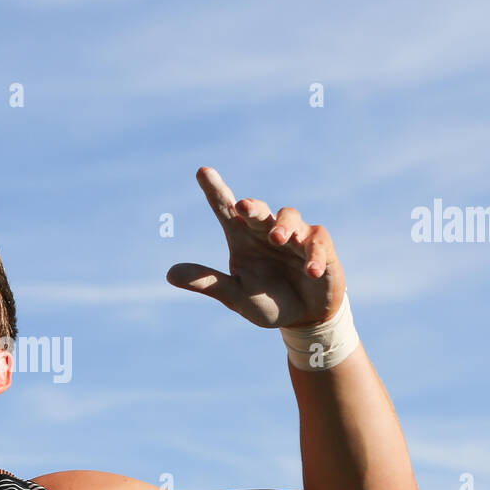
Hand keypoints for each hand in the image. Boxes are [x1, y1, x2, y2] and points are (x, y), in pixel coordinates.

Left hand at [166, 166, 345, 327]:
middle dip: (252, 206)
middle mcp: (266, 231)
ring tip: (278, 238)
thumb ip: (207, 283)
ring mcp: (295, 237)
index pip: (225, 209)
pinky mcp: (320, 247)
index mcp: (242, 238)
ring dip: (284, 226)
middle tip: (243, 207)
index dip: (214, 189)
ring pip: (289, 217)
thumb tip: (169, 274)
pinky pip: (317, 242)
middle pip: (258, 209)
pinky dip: (314, 254)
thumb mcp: (236, 297)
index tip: (202, 171)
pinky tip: (310, 270)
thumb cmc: (267, 302)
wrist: (304, 317)